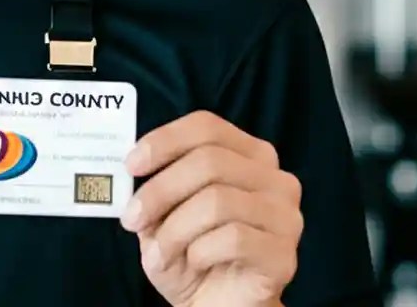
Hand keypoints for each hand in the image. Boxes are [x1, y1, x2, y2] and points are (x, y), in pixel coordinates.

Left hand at [120, 111, 302, 306]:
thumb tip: (133, 166)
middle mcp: (275, 179)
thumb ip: (155, 185)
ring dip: (174, 230)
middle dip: (160, 191)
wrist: (218, 306)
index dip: (164, 140)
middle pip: (209, 161)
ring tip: (158, 254)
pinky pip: (233, 238)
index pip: (207, 126)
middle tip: (131, 218)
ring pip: (217, 201)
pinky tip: (193, 263)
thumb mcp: (164, 214)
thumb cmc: (192, 254)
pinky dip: (199, 251)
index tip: (131, 166)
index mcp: (249, 156)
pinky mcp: (284, 254)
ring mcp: (285, 216)